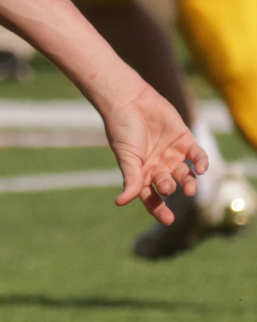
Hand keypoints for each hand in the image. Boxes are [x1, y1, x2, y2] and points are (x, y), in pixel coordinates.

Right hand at [102, 76, 206, 223]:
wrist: (129, 101)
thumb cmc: (123, 130)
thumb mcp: (126, 157)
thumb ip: (130, 179)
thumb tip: (121, 202)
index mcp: (141, 173)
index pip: (151, 197)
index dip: (159, 209)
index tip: (168, 220)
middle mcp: (158, 166)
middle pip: (169, 185)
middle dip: (171, 189)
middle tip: (169, 187)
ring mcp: (172, 153)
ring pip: (185, 174)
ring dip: (189, 182)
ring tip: (189, 186)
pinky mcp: (185, 139)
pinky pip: (197, 156)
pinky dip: (201, 163)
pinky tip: (201, 168)